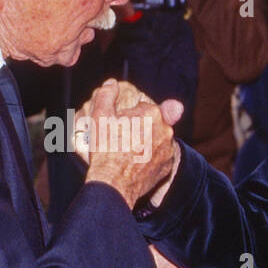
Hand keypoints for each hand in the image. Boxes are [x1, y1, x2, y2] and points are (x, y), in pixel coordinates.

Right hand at [82, 79, 177, 208]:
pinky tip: (134, 163)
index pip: (141, 107)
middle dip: (138, 128)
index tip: (118, 125)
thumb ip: (106, 95)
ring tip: (126, 153)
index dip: (127, 116)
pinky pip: (158, 157)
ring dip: (144, 142)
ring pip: (155, 140)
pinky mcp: (167, 167)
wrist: (113, 183)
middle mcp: (165, 129)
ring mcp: (168, 150)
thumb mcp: (100, 117)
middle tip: (120, 139)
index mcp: (151, 113)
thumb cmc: (106, 149)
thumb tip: (111, 83)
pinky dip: (148, 158)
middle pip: (150, 123)